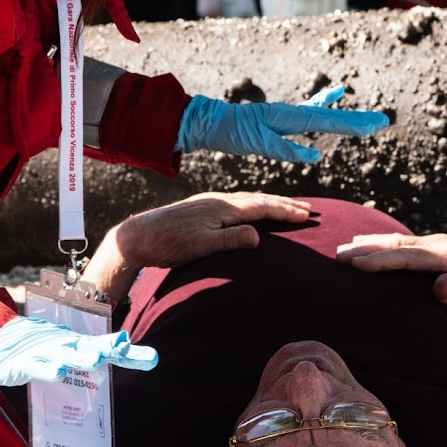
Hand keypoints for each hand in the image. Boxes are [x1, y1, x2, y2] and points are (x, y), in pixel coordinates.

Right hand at [0, 316, 156, 385]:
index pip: (107, 347)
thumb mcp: (70, 348)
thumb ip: (96, 351)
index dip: (127, 353)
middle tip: (126, 347)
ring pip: (65, 355)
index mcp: (77, 344)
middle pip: (91, 347)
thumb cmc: (38, 346)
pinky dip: (48, 369)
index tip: (151, 359)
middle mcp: (65, 345)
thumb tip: (125, 349)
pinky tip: (59, 372)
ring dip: (80, 357)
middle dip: (109, 348)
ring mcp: (45, 352)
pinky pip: (37, 367)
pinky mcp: (25, 363)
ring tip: (96, 360)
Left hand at [119, 192, 311, 268]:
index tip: (307, 215)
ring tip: (287, 207)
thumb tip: (259, 237)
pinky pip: (237, 203)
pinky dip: (253, 206)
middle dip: (284, 204)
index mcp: (223, 208)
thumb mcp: (202, 247)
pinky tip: (252, 212)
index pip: (262, 207)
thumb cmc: (169, 245)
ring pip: (248, 200)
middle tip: (307, 209)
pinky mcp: (202, 208)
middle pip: (258, 199)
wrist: (138, 236)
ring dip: (270, 203)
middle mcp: (219, 201)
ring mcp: (210, 203)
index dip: (285, 211)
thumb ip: (231, 240)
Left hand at [175, 85, 389, 163]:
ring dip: (346, 117)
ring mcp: (289, 113)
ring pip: (325, 113)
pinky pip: (311, 111)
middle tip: (383, 122)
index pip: (328, 121)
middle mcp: (293, 112)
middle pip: (332, 116)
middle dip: (357, 121)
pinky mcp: (283, 118)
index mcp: (289, 117)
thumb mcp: (258, 144)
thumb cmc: (232, 133)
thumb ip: (287, 150)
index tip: (374, 126)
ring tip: (367, 117)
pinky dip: (326, 105)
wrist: (211, 121)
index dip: (353, 125)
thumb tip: (316, 157)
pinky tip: (333, 96)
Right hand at [336, 232, 446, 324]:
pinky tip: (362, 245)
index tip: (356, 264)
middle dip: (366, 248)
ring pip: (395, 241)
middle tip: (338, 254)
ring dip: (369, 244)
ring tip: (343, 249)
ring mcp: (433, 244)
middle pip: (396, 243)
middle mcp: (438, 244)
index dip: (381, 260)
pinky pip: (399, 244)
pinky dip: (379, 245)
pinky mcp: (428, 249)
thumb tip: (442, 284)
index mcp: (446, 254)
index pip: (407, 255)